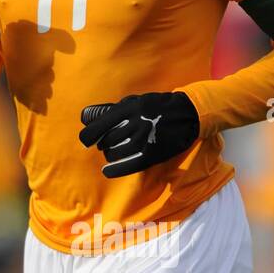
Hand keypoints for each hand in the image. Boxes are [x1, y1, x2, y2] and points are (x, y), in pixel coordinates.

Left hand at [79, 92, 199, 177]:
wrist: (188, 114)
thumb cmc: (158, 106)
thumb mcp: (136, 101)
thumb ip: (115, 109)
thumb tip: (88, 117)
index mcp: (128, 109)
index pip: (99, 125)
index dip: (88, 135)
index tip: (85, 140)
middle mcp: (134, 123)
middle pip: (107, 140)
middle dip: (103, 144)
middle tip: (107, 144)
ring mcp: (143, 139)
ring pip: (115, 153)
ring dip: (110, 154)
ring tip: (114, 152)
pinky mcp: (152, 153)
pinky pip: (128, 165)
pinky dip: (114, 170)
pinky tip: (107, 171)